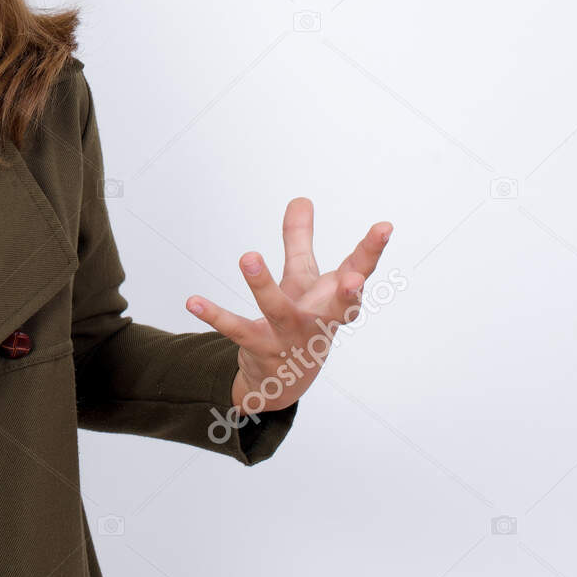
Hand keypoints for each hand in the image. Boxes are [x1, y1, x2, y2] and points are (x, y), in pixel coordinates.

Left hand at [185, 198, 391, 413]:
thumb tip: (301, 199)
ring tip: (248, 256)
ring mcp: (292, 337)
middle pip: (339, 307)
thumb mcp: (302, 279)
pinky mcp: (261, 348)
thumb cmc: (302, 318)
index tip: (384, 227)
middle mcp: (320, 320)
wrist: (286, 378)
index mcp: (334, 299)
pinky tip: (192, 302)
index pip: (359, 272)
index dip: (372, 250)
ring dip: (263, 285)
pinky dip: (215, 316)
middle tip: (353, 280)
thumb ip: (299, 240)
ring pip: (280, 312)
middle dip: (350, 294)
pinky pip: (237, 330)